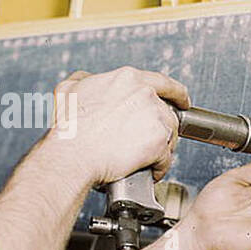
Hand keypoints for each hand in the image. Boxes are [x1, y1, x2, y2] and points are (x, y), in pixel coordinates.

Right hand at [46, 66, 189, 186]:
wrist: (72, 155)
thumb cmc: (68, 128)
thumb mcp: (68, 91)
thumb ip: (84, 79)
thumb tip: (89, 80)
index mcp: (127, 79)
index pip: (163, 82)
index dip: (176, 93)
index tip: (182, 101)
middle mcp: (145, 94)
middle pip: (167, 112)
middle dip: (160, 128)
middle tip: (149, 140)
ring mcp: (154, 117)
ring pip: (170, 134)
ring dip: (161, 147)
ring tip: (145, 158)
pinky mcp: (158, 142)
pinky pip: (166, 158)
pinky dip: (159, 167)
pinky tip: (148, 170)